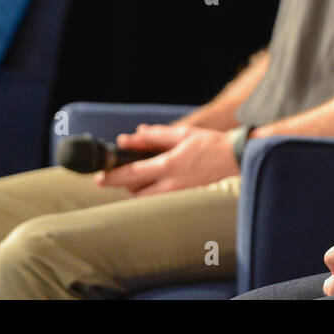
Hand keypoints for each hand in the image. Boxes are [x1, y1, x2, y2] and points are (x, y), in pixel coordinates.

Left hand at [94, 124, 237, 195]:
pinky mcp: (185, 196)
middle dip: (123, 185)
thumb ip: (157, 135)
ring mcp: (179, 193)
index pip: (132, 174)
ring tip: (136, 176)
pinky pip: (160, 199)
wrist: (235, 158)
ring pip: (148, 199)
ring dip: (137, 190)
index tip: (98, 178)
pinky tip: (153, 181)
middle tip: (116, 175)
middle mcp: (172, 184)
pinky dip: (151, 192)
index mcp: (168, 165)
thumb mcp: (183, 134)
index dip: (112, 177)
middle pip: (136, 192)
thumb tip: (135, 135)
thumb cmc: (210, 143)